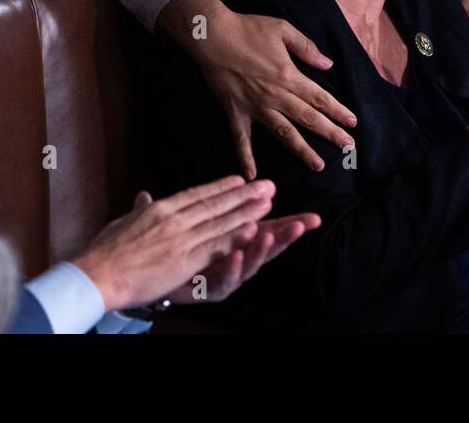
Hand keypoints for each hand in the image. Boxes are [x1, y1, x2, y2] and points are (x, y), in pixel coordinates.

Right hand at [72, 176, 274, 310]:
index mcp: (159, 209)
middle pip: (215, 204)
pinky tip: (253, 230)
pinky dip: (236, 236)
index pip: (196, 194)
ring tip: (267, 202)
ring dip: (247, 211)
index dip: (221, 187)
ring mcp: (181, 239)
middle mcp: (174, 219)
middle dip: (244, 195)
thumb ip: (139, 210)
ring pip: (221, 222)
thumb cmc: (104, 251)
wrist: (98, 273)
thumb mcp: (122, 222)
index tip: (239, 180)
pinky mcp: (184, 260)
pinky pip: (216, 246)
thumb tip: (143, 196)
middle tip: (266, 186)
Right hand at [158, 0, 356, 179]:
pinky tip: (252, 176)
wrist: (211, 36)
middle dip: (330, 133)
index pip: (320, 98)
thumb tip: (328, 64)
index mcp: (289, 76)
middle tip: (348, 147)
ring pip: (284, 133)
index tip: (352, 123)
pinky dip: (246, 158)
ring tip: (318, 165)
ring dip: (302, 150)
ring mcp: (255, 107)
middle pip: (308, 119)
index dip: (338, 111)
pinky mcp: (236, 112)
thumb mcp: (283, 30)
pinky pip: (242, 140)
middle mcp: (276, 96)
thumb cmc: (248, 29)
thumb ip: (307, 48)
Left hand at [166, 212, 320, 303]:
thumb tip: (237, 178)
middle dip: (285, 236)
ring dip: (260, 249)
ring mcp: (225, 276)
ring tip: (269, 235)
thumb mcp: (197, 219)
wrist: (155, 276)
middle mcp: (237, 260)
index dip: (289, 224)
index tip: (313, 218)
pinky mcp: (209, 290)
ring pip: (249, 265)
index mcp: (238, 241)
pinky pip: (223, 281)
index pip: (269, 230)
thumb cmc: (178, 247)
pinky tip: (236, 255)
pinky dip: (231, 268)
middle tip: (303, 224)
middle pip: (266, 247)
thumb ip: (211, 203)